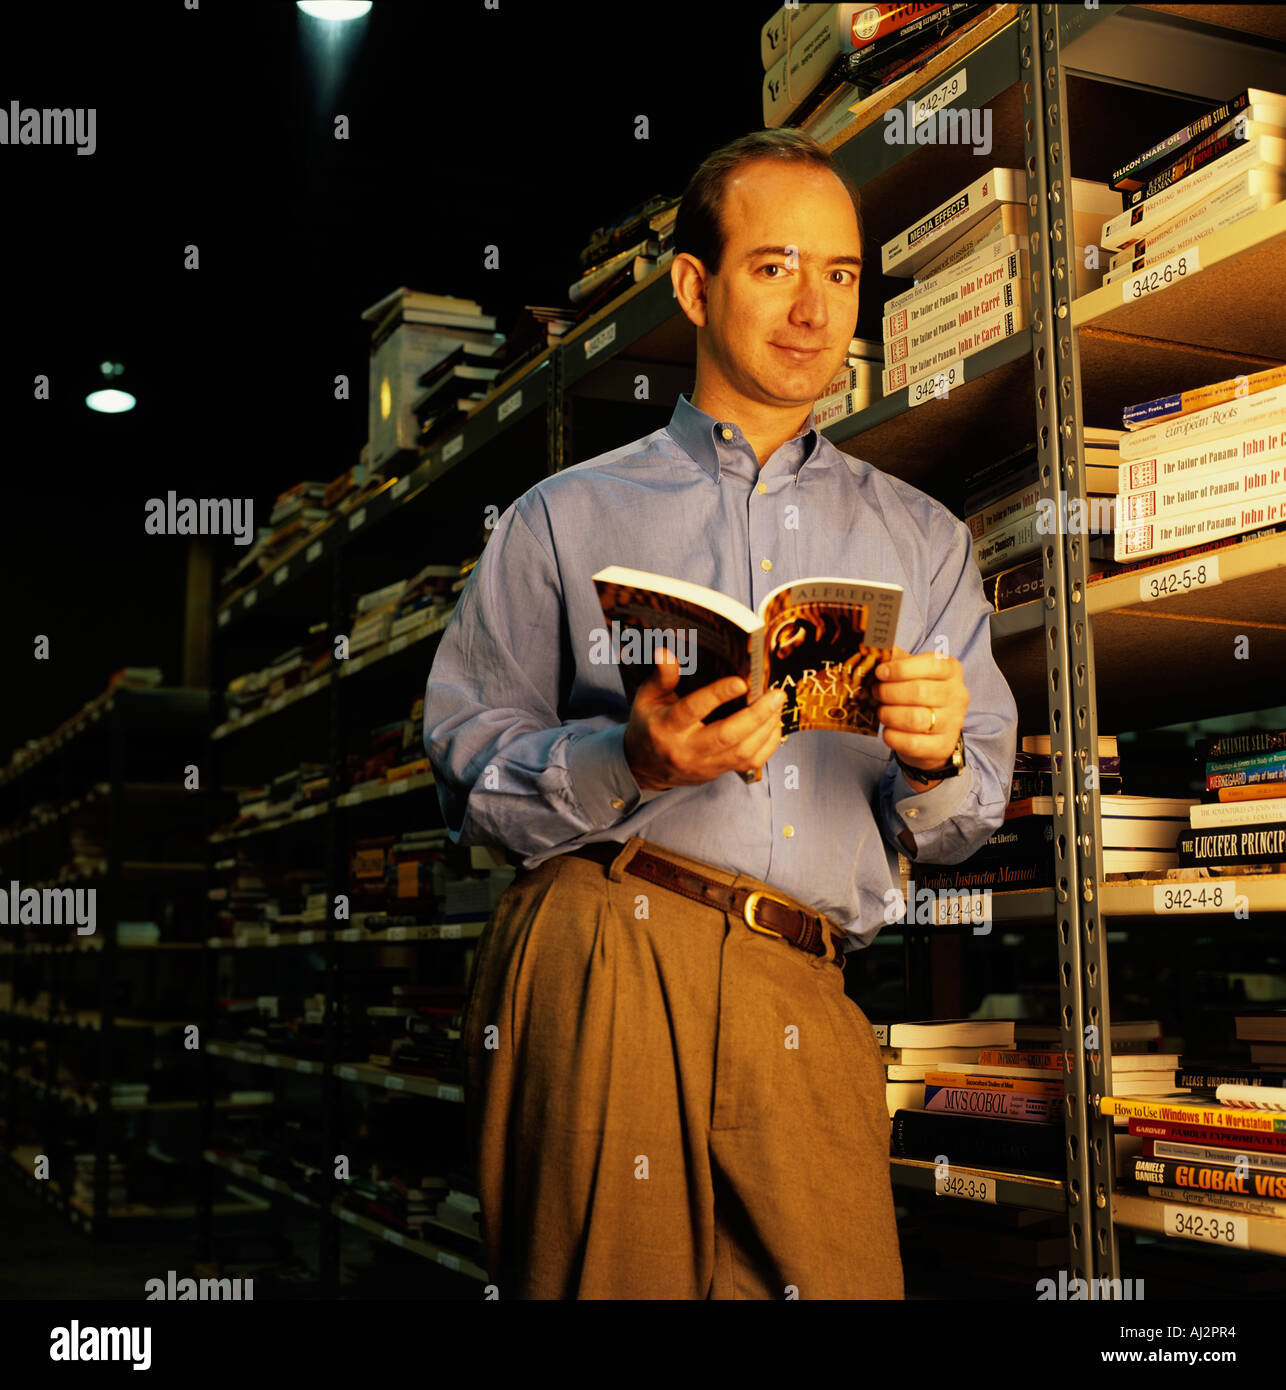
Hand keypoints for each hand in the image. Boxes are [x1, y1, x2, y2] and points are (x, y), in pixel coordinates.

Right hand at [624, 647, 785, 790]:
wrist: (646, 767)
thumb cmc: (649, 725)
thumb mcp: (647, 698)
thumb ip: (662, 676)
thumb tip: (665, 652)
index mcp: (667, 727)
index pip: (693, 710)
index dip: (718, 695)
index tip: (741, 682)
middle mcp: (687, 749)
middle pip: (726, 736)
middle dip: (755, 715)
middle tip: (776, 694)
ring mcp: (705, 765)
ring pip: (743, 752)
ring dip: (766, 727)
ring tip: (777, 703)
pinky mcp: (719, 772)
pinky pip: (751, 763)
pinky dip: (768, 743)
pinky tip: (773, 723)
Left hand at [873, 645, 968, 784]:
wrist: (933, 734)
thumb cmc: (919, 696)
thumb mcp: (912, 673)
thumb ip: (897, 659)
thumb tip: (873, 645)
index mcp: (951, 671)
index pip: (931, 664)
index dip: (901, 668)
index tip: (880, 672)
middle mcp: (958, 695)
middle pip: (919, 692)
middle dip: (889, 692)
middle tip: (876, 692)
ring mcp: (953, 722)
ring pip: (915, 718)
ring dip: (889, 714)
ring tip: (882, 712)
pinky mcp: (943, 746)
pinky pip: (913, 743)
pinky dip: (893, 737)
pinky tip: (887, 731)